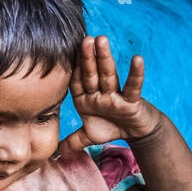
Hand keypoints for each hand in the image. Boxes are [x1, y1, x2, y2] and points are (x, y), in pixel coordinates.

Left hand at [61, 35, 162, 149]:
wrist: (135, 132)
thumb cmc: (111, 127)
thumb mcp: (88, 136)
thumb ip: (71, 141)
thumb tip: (54, 152)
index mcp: (86, 99)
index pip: (76, 83)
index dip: (69, 71)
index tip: (60, 53)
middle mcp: (99, 94)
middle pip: (90, 74)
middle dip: (86, 57)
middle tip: (81, 38)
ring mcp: (115, 96)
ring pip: (108, 75)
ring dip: (105, 58)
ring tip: (101, 39)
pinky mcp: (131, 101)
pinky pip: (133, 86)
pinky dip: (136, 74)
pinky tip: (137, 59)